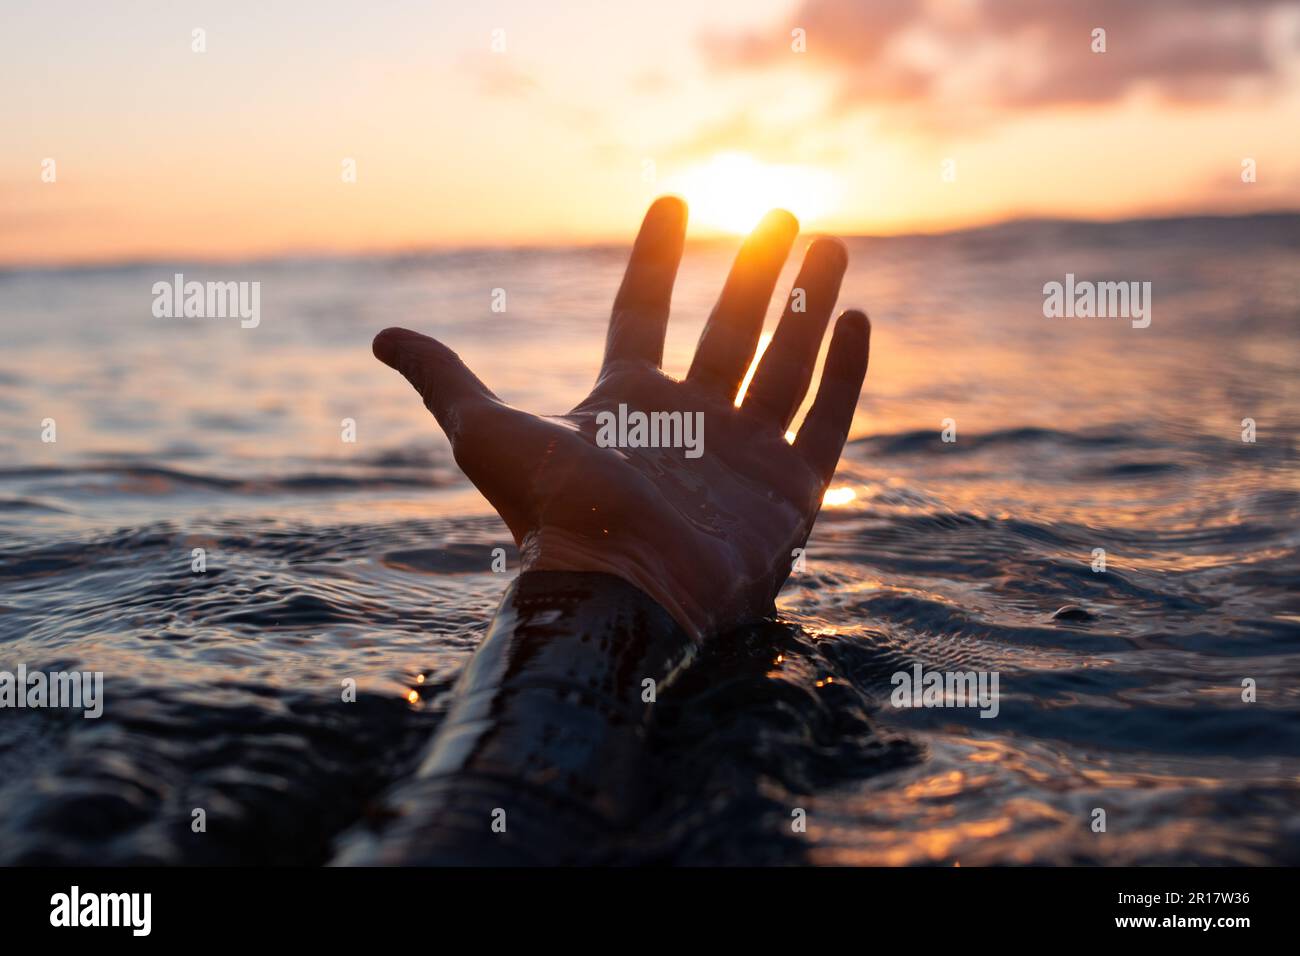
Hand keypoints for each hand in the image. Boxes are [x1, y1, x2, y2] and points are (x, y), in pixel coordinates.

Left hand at [373, 196, 869, 639]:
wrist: (619, 594)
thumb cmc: (554, 517)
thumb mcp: (488, 435)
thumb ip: (445, 380)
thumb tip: (379, 335)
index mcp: (627, 402)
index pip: (642, 312)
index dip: (654, 257)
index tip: (671, 200)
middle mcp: (689, 422)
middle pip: (729, 330)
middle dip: (757, 272)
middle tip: (783, 212)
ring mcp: (742, 454)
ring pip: (784, 364)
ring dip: (808, 304)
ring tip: (829, 244)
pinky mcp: (787, 490)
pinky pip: (823, 421)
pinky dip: (843, 373)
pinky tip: (856, 317)